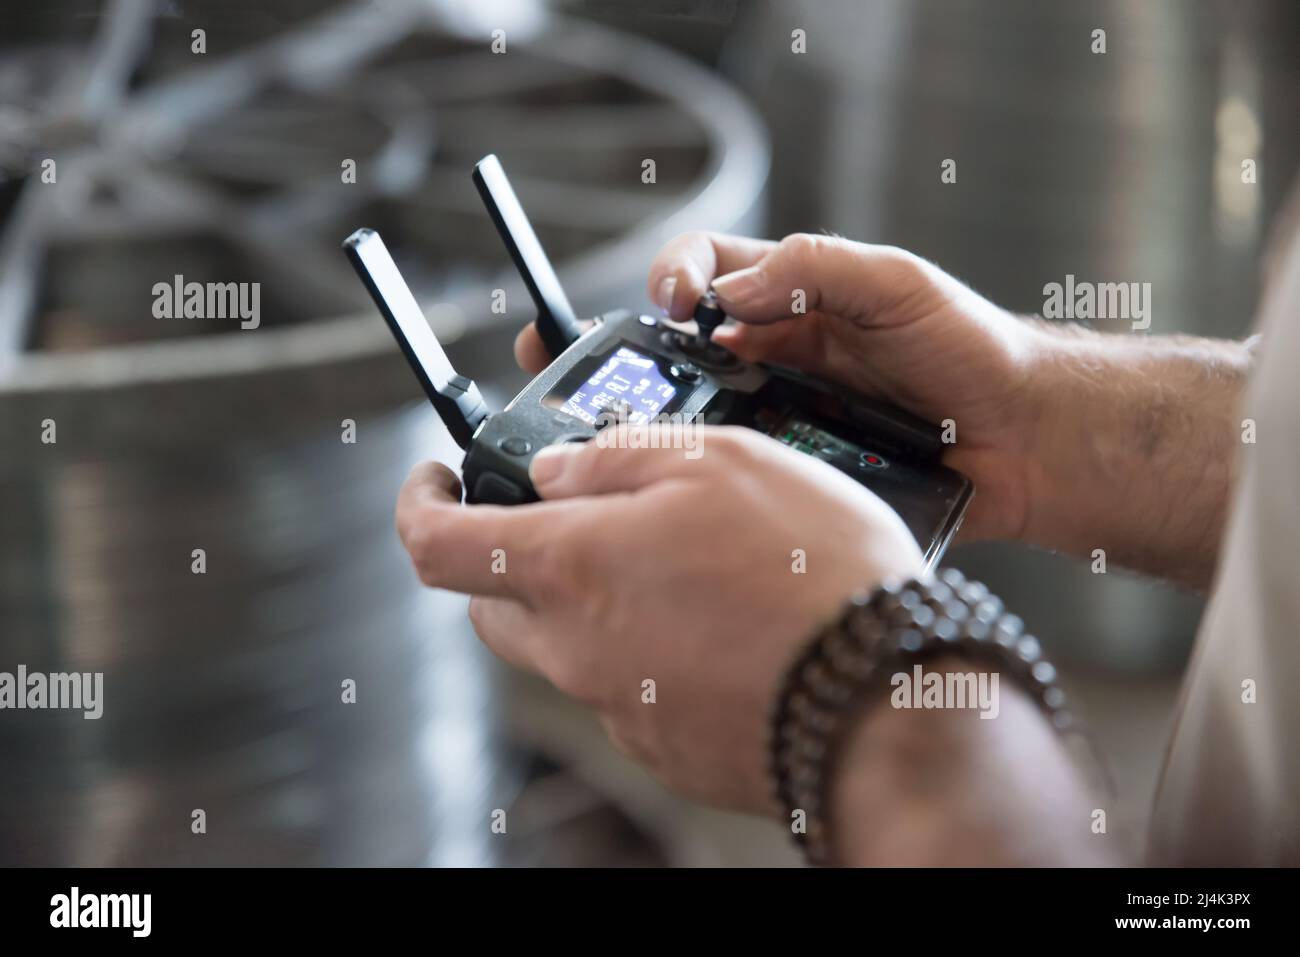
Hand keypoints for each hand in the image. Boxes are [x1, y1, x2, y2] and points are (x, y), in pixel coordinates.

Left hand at [396, 425, 922, 813]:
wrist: (882, 703)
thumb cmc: (813, 573)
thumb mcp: (722, 462)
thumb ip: (618, 460)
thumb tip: (555, 473)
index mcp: (571, 567)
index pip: (437, 545)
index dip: (418, 505)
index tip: (433, 482)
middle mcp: (575, 648)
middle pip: (492, 604)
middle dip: (506, 557)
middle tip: (564, 521)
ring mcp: (615, 709)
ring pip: (560, 648)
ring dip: (586, 604)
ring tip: (673, 567)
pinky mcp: (660, 749)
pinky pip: (621, 692)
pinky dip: (641, 653)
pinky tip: (712, 627)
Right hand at [517, 232, 1045, 542]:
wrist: (1024, 442)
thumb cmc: (971, 350)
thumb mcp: (898, 283)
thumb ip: (818, 268)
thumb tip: (734, 290)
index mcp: (789, 300)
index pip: (703, 273)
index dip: (672, 277)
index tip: (672, 304)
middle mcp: (770, 360)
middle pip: (671, 354)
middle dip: (612, 358)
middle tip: (559, 367)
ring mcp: (775, 424)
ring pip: (688, 424)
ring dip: (641, 430)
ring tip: (597, 442)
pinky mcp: (789, 481)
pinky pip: (730, 483)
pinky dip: (694, 488)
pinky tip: (672, 497)